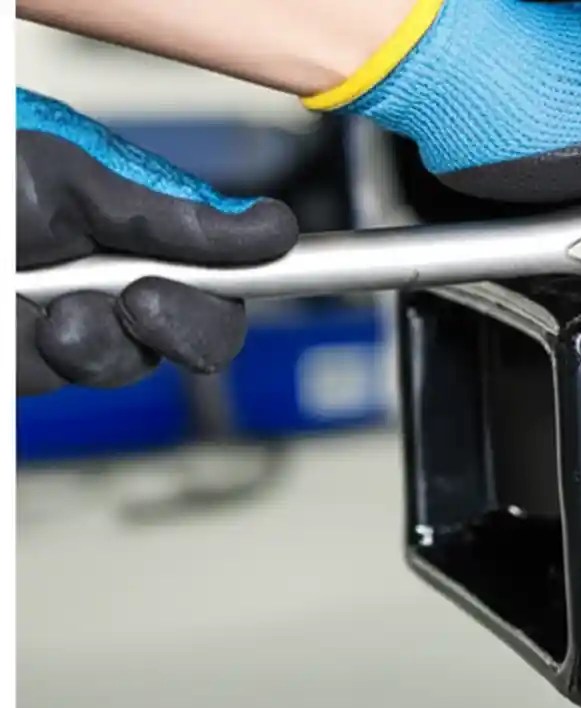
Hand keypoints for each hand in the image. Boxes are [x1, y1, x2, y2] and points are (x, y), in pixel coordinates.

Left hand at [16, 88, 297, 395]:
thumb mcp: (70, 179)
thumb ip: (172, 216)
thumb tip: (269, 229)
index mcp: (141, 230)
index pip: (226, 274)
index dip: (251, 281)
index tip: (275, 273)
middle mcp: (116, 283)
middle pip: (199, 336)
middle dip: (173, 324)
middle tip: (139, 298)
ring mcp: (72, 326)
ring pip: (124, 366)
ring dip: (89, 340)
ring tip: (39, 304)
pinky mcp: (26, 362)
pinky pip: (52, 377)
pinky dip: (29, 350)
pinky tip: (13, 316)